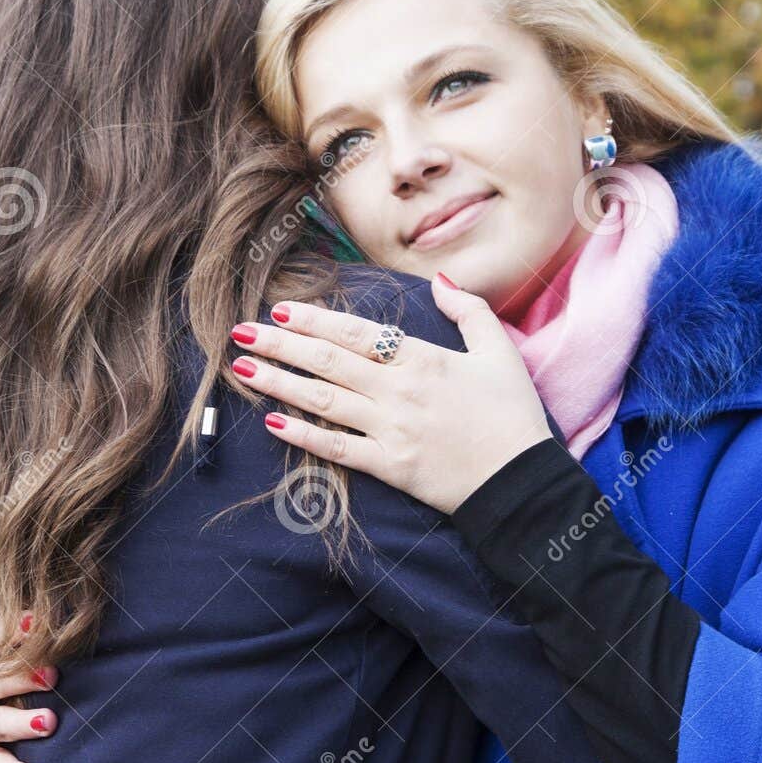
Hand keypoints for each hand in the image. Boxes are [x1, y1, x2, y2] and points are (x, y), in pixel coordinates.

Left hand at [230, 274, 553, 514]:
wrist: (520, 481)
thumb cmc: (513, 414)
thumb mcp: (500, 350)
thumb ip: (468, 310)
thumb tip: (438, 281)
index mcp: (422, 359)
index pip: (355, 333)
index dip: (314, 319)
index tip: (280, 308)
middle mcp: (398, 390)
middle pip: (327, 361)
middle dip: (280, 344)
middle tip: (240, 331)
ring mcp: (390, 429)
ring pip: (322, 399)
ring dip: (278, 382)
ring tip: (242, 368)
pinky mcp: (388, 466)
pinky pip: (337, 447)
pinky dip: (302, 434)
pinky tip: (272, 422)